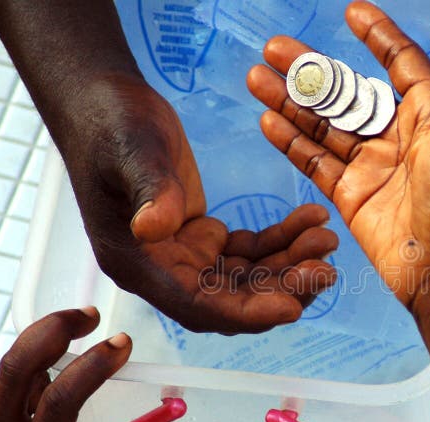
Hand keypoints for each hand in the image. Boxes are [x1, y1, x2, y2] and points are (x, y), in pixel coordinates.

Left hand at [0, 308, 177, 421]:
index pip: (63, 396)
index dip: (95, 363)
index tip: (121, 347)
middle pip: (19, 365)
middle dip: (56, 329)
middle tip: (89, 319)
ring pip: (7, 373)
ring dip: (41, 353)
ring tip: (71, 348)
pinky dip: (23, 376)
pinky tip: (44, 384)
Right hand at [57, 74, 337, 332]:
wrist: (104, 101)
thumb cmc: (111, 123)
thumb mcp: (133, 151)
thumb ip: (149, 190)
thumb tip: (154, 230)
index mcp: (138, 263)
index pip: (197, 305)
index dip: (245, 312)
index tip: (292, 306)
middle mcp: (162, 270)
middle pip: (230, 300)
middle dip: (281, 289)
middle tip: (325, 271)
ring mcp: (183, 255)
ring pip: (246, 278)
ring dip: (289, 265)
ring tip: (325, 240)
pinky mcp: (201, 237)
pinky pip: (248, 250)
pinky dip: (280, 240)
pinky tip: (308, 221)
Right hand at [247, 1, 429, 309]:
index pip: (400, 63)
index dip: (378, 37)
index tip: (352, 13)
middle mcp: (398, 136)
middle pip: (347, 93)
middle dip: (312, 70)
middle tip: (275, 48)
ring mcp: (372, 166)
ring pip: (324, 125)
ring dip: (292, 102)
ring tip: (257, 77)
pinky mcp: (352, 195)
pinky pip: (316, 162)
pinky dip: (291, 142)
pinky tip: (268, 121)